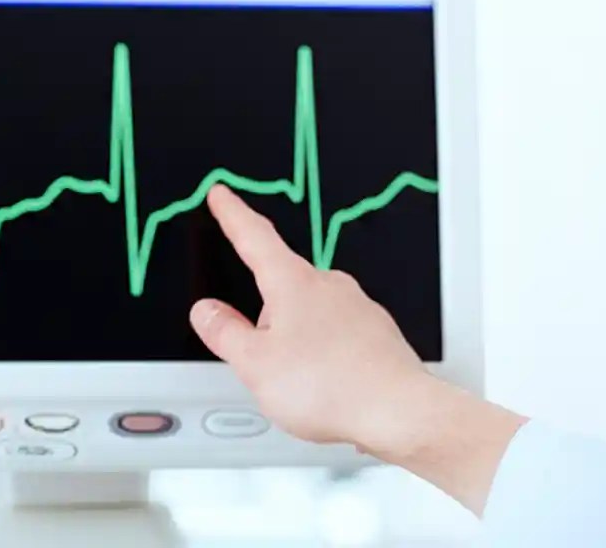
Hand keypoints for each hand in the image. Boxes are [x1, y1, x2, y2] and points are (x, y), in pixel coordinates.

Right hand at [190, 185, 525, 515]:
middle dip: (264, 318)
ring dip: (294, 340)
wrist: (399, 411)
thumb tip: (207, 311)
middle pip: (280, 287)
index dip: (232, 215)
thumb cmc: (332, 387)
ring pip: (308, 314)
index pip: (254, 237)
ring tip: (299, 384)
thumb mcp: (256, 364)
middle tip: (260, 359)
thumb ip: (225, 333)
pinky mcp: (374, 332)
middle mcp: (328, 285)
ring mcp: (356, 306)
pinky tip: (325, 387)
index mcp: (293, 284)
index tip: (222, 195)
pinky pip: (335, 335)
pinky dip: (323, 356)